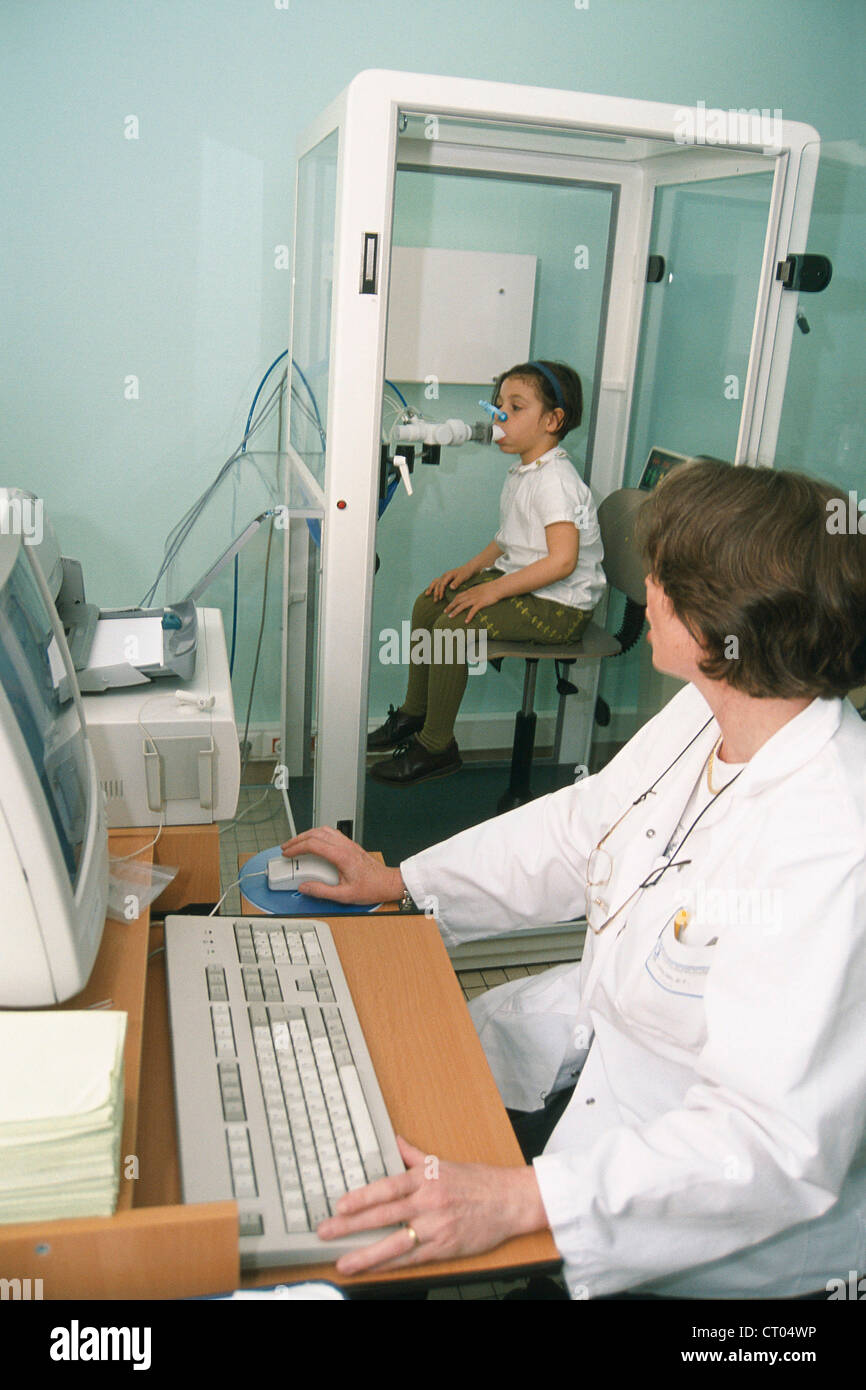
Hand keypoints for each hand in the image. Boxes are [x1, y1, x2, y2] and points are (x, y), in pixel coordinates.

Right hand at [278, 826, 402, 903]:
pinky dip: (318, 835)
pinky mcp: (350, 846)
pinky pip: (331, 833)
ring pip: (323, 830)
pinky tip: (314, 843)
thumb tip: (305, 887)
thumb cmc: (371, 888)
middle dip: (297, 839)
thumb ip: (321, 891)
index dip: (296, 847)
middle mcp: (344, 846)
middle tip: (286, 847)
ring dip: (307, 835)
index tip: (287, 853)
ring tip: (297, 844)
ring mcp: (348, 844)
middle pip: (315, 833)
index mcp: (341, 856)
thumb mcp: (344, 895)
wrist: (388, 883)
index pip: (313, 844)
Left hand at [317, 1136, 546, 1275]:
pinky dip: (391, 1267)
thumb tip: (395, 1141)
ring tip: (343, 1263)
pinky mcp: (444, 1247)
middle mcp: (427, 1202)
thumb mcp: (443, 1162)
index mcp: (425, 1179)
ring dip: (366, 1254)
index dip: (362, 1197)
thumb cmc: (478, 1180)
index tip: (339, 1206)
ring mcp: (436, 1227)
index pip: (387, 1188)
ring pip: (395, 1243)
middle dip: (351, 1226)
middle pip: (383, 1216)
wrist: (509, 1200)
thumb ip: (415, 1155)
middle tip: (326, 1232)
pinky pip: (413, 1259)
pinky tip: (374, 1272)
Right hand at [426, 564, 474, 601]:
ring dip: (431, 589)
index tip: (441, 598)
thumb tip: (451, 587)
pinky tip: (430, 591)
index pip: (442, 584)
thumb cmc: (466, 573)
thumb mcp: (462, 577)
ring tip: (427, 594)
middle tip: (436, 601)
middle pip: (437, 584)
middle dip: (435, 592)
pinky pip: (437, 582)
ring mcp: (444, 577)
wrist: (468, 569)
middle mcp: (444, 575)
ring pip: (435, 582)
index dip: (441, 591)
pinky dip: (433, 586)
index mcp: (448, 575)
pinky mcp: (445, 579)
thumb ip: (457, 582)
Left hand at [443, 579, 503, 622]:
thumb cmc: (491, 588)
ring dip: (455, 611)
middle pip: (457, 601)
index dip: (452, 601)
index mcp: (470, 591)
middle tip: (444, 612)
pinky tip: (466, 621)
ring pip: (462, 606)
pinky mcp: (481, 603)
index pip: (458, 596)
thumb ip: (474, 593)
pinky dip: (469, 616)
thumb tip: (471, 597)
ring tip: (450, 617)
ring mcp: (475, 599)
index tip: (448, 606)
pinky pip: (473, 610)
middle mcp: (470, 595)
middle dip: (450, 606)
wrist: (498, 587)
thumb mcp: (480, 589)